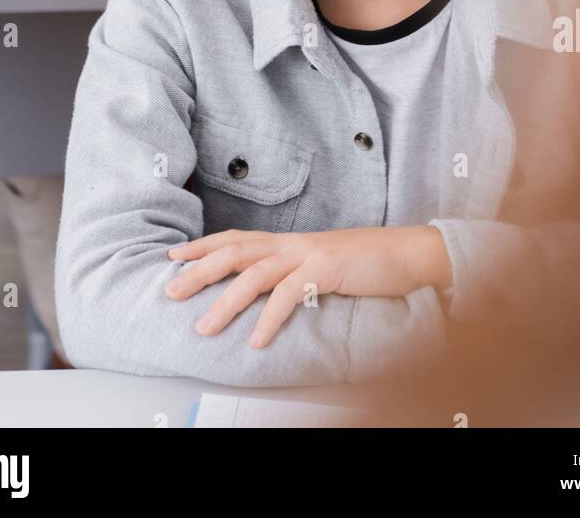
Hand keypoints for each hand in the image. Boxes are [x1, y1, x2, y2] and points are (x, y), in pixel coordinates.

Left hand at [163, 225, 451, 347]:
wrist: (408, 253)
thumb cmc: (365, 264)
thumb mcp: (321, 266)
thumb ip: (294, 273)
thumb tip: (267, 293)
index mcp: (289, 242)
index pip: (236, 238)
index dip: (202, 246)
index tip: (172, 257)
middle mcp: (292, 243)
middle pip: (234, 252)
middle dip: (198, 271)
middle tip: (170, 292)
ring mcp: (308, 254)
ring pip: (254, 274)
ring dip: (225, 303)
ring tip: (203, 329)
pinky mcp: (326, 269)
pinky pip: (290, 294)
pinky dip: (269, 318)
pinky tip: (256, 341)